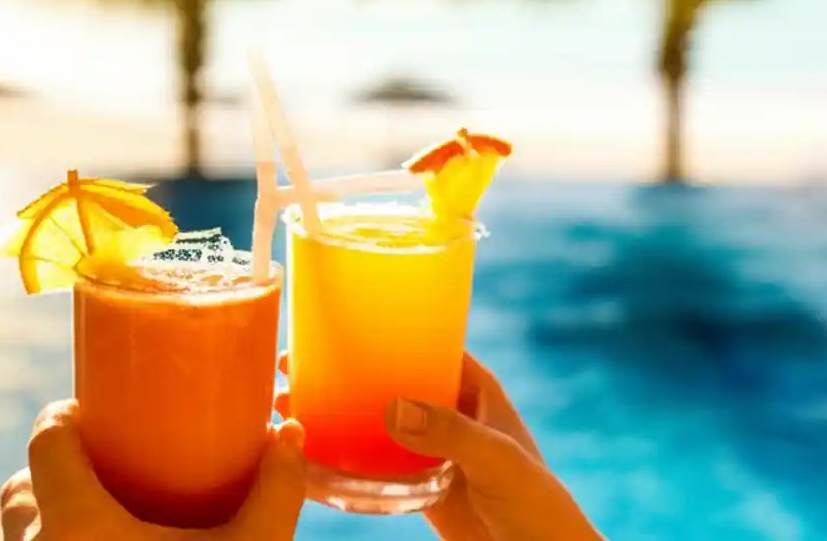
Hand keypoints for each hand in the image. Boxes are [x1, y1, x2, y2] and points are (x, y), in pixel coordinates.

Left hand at [0, 399, 305, 540]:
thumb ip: (275, 492)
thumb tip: (289, 432)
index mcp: (74, 523)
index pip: (45, 441)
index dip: (64, 415)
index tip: (90, 409)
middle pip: (18, 489)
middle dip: (51, 471)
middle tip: (102, 463)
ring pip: (18, 538)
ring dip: (46, 517)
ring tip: (99, 516)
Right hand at [275, 352, 602, 540]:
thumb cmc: (539, 506)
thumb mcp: (498, 461)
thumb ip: (452, 434)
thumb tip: (393, 408)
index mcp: (475, 388)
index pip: (427, 341)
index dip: (385, 328)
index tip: (337, 321)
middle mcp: (449, 412)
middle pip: (389, 379)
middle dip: (344, 370)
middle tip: (293, 363)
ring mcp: (431, 450)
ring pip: (374, 420)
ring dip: (335, 412)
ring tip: (287, 404)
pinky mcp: (418, 487)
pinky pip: (373, 465)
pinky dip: (342, 458)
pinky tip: (308, 455)